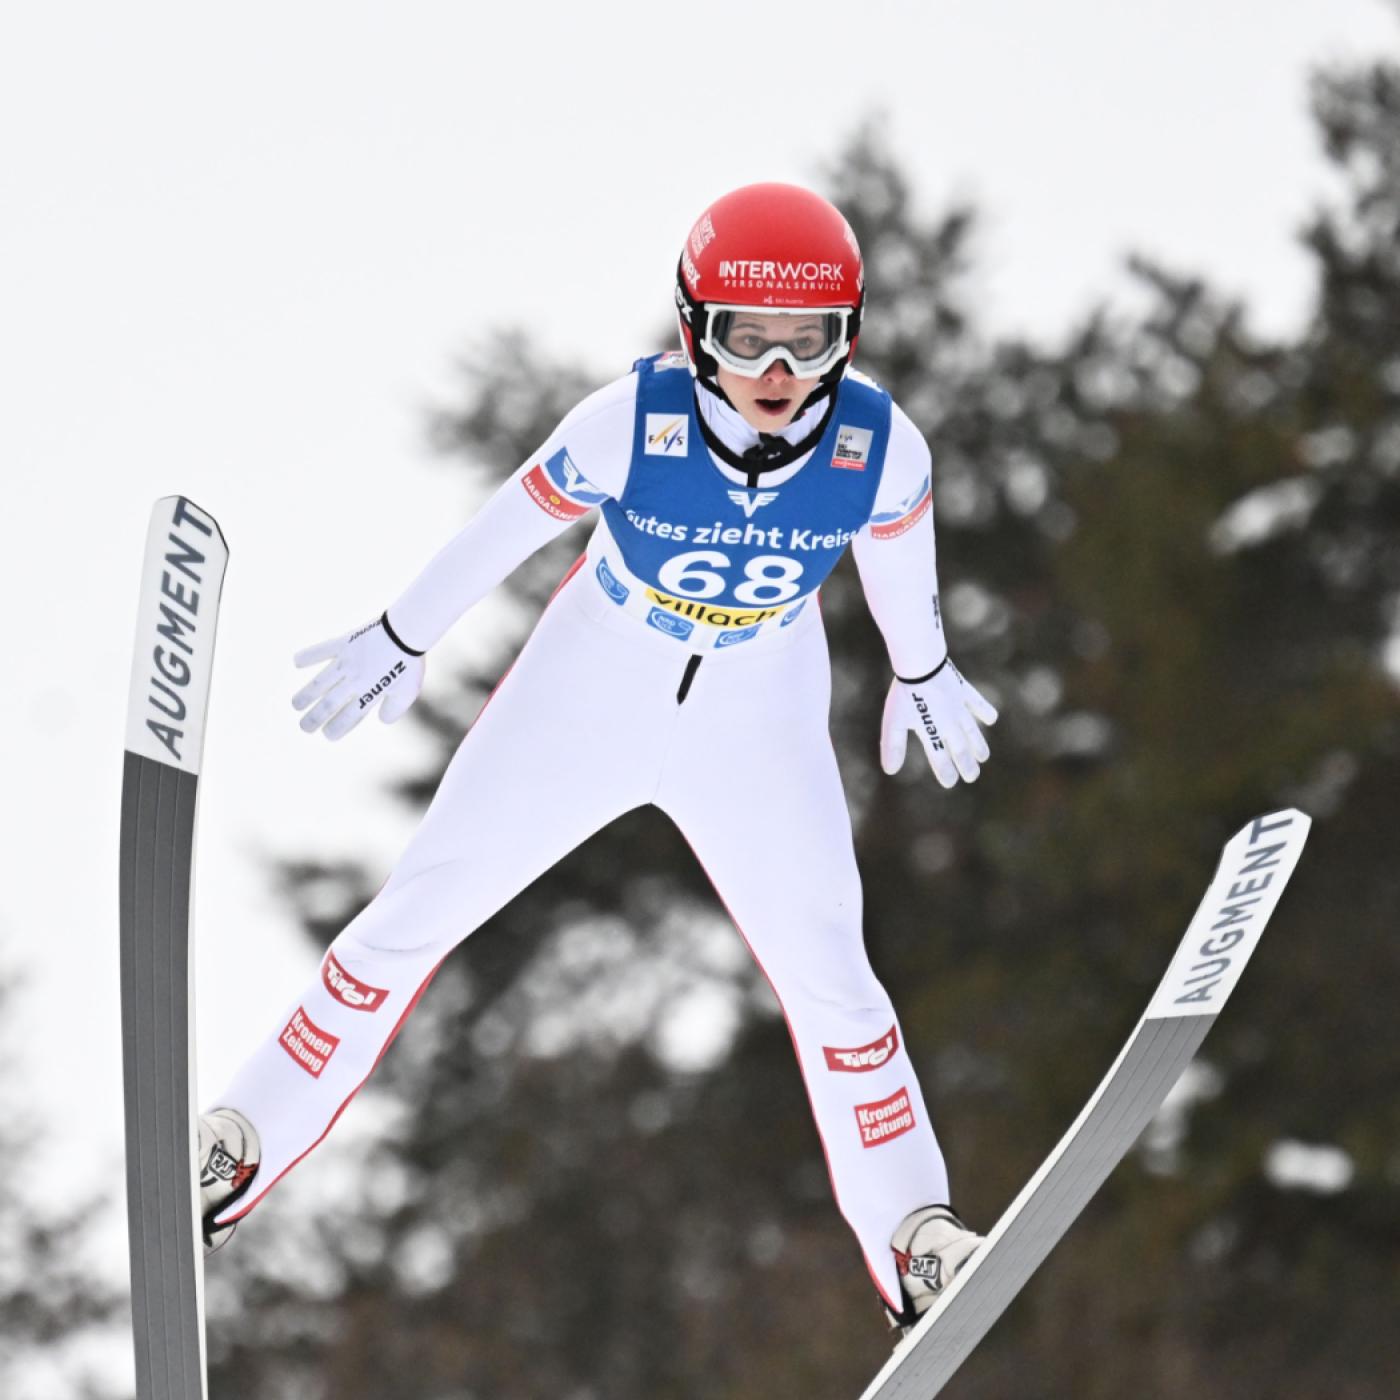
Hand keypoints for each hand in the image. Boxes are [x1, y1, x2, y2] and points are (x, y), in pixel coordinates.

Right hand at [292, 615, 425, 740]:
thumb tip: (381, 721)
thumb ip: (394, 709)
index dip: (336, 728)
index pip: (349, 717)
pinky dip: (308, 655)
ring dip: (305, 695)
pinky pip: (321, 650)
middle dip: (314, 718)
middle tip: (304, 727)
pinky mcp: (344, 643)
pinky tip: (296, 662)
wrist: (406, 630)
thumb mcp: (408, 691)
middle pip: (329, 703)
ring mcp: (347, 661)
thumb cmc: (409, 662)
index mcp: (370, 692)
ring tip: (295, 705)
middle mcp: (355, 679)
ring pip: (320, 682)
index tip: (327, 734)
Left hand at [880, 659, 997, 787]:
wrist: (920, 663)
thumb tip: (890, 771)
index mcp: (932, 732)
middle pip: (961, 750)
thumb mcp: (893, 722)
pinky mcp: (963, 691)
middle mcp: (949, 724)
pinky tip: (990, 720)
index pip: (940, 760)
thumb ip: (893, 747)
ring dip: (978, 745)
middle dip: (967, 765)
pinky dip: (985, 712)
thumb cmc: (904, 693)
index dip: (946, 773)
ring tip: (983, 757)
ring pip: (972, 731)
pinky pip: (977, 703)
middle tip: (972, 777)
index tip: (950, 783)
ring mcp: (959, 707)